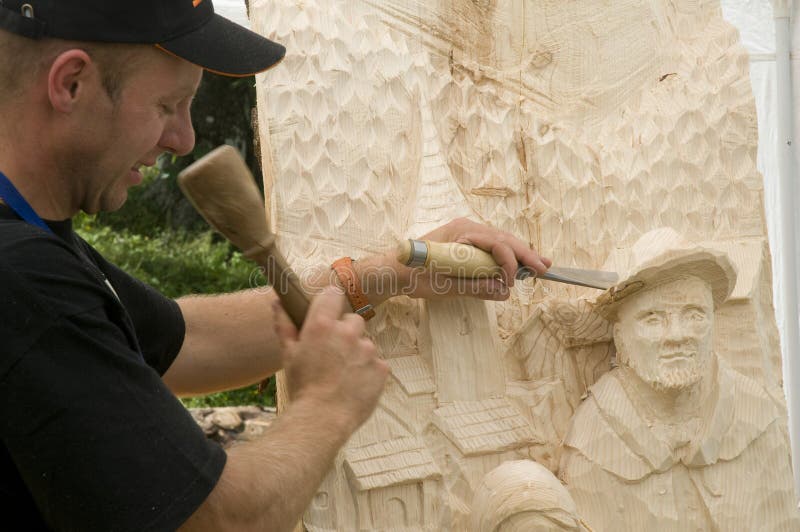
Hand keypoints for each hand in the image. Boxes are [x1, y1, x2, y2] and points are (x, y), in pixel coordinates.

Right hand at [272, 286, 388, 431]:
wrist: (321, 421)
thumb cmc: (301, 387)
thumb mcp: (288, 355)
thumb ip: (285, 325)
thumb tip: (277, 302)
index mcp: (322, 325)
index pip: (333, 295)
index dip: (330, 303)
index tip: (327, 314)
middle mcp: (347, 333)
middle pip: (353, 320)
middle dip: (345, 332)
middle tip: (333, 354)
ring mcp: (368, 350)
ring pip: (366, 344)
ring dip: (358, 354)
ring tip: (343, 375)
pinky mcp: (381, 368)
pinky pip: (377, 364)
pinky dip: (369, 372)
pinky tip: (355, 385)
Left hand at [371, 218, 551, 301]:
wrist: (395, 269)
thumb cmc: (415, 276)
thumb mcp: (445, 286)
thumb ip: (475, 287)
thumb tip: (504, 292)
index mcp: (461, 232)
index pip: (495, 243)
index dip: (508, 262)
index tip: (511, 282)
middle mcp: (467, 227)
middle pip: (503, 239)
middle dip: (525, 254)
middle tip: (545, 268)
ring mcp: (468, 232)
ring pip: (502, 241)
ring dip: (521, 254)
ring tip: (542, 264)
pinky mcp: (468, 241)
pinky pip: (494, 246)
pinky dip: (509, 255)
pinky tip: (523, 263)